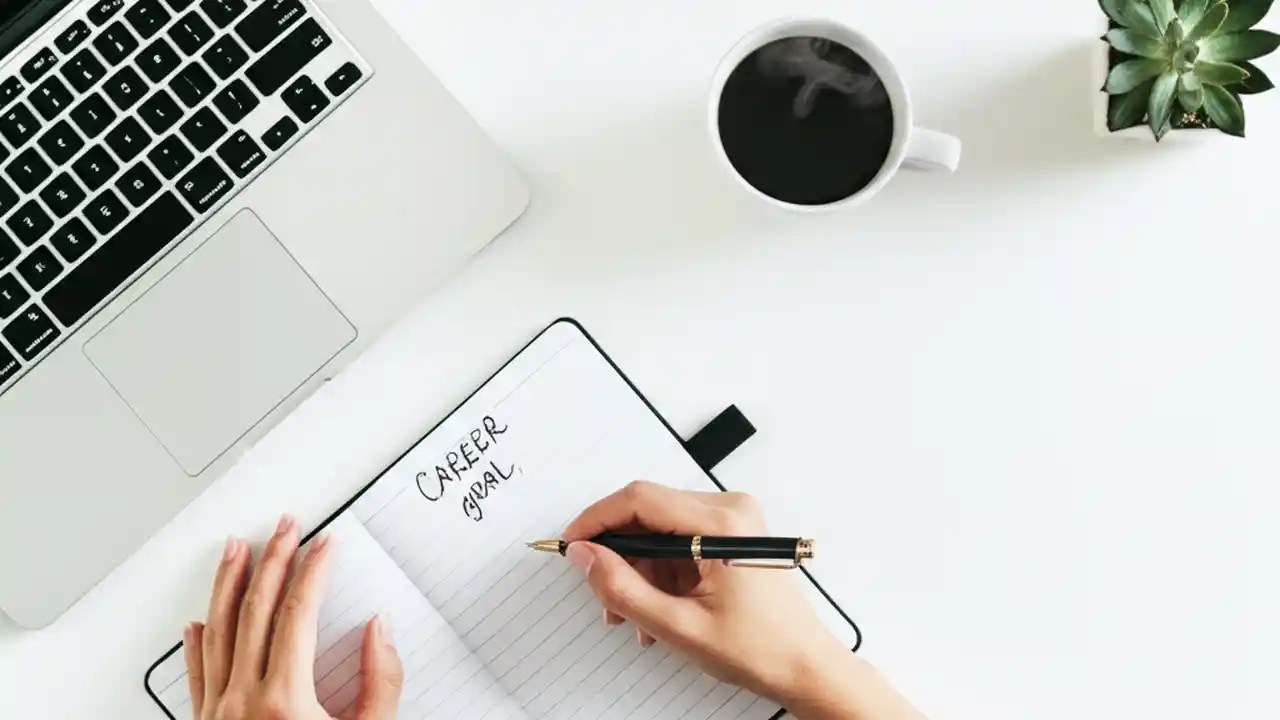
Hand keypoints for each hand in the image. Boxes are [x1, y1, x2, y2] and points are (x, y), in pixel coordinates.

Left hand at [183, 515, 403, 719]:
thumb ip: (380, 684)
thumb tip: (379, 629)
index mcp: (286, 701)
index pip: (298, 614)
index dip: (314, 572)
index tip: (324, 546)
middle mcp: (245, 701)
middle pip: (255, 612)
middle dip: (273, 561)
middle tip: (285, 529)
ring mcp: (219, 714)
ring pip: (218, 633)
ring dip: (227, 585)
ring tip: (237, 551)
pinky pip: (196, 675)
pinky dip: (197, 643)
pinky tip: (198, 622)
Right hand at [563, 481, 925, 719]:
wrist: (805, 666)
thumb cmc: (761, 649)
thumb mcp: (677, 625)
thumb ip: (622, 588)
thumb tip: (585, 557)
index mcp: (723, 523)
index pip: (640, 500)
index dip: (597, 520)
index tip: (572, 545)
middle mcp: (731, 510)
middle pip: (648, 513)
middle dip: (618, 554)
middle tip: (602, 593)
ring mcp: (733, 521)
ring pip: (660, 530)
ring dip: (638, 570)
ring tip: (632, 616)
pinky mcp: (732, 535)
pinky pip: (680, 542)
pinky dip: (660, 573)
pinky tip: (655, 610)